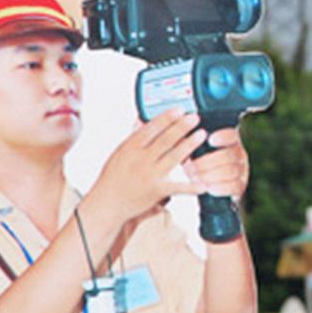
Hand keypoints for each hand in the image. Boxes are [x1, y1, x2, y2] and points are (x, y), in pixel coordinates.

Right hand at [91, 109, 206, 220]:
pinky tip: (203, 183)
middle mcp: (141, 159)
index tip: (179, 110)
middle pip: (166, 139)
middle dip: (182, 126)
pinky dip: (192, 187)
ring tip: (201, 134)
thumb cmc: (113, 177)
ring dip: (190, 144)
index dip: (167, 117)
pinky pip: (178, 187)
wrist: (108, 203)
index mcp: (131, 146)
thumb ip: (134, 137)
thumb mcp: (120, 152)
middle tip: (195, 118)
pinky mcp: (157, 191)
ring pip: (174, 156)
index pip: (152, 127)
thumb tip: (142, 119)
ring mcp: (150, 175)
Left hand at [182, 127, 249, 198]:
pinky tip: (207, 187)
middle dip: (208, 161)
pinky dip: (219, 187)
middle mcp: (240, 155)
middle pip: (229, 155)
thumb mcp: (196, 152)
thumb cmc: (200, 164)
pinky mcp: (240, 186)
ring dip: (211, 175)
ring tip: (195, 178)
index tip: (210, 140)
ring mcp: (242, 171)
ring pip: (231, 170)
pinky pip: (233, 186)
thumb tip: (179, 139)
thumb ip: (190, 145)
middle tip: (192, 167)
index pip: (232, 135)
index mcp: (230, 142)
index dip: (223, 137)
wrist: (209, 186)